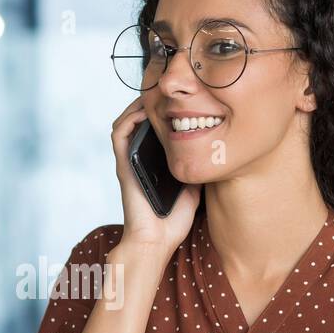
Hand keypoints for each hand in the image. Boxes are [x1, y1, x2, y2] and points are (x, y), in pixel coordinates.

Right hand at [111, 96, 199, 253]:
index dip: (163, 112)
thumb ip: (198, 169)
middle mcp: (138, 159)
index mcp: (153, 164)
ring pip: (125, 122)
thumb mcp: (194, 189)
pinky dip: (128, 117)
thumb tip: (214, 152)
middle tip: (169, 91)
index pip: (154, 130)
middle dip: (151, 102)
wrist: (156, 241)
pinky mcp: (123, 165)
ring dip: (137, 105)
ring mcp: (129, 161)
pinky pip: (119, 133)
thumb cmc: (172, 223)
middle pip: (139, 121)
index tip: (180, 99)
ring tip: (155, 94)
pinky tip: (145, 109)